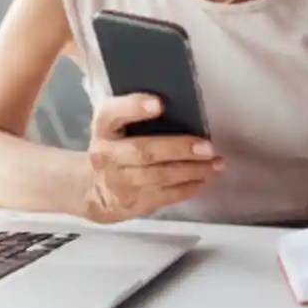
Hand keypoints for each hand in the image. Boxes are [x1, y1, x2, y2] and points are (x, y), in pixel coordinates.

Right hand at [82, 93, 223, 222]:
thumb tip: (182, 107)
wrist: (93, 189)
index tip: (159, 103)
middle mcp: (106, 155)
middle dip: (178, 148)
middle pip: (143, 152)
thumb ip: (137, 115)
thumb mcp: (116, 126)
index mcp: (103, 128)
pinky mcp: (132, 203)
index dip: (134, 107)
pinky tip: (204, 179)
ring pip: (158, 176)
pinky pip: (164, 196)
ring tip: (215, 163)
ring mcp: (118, 182)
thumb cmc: (115, 148)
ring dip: (191, 170)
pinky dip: (188, 188)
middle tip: (207, 146)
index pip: (112, 114)